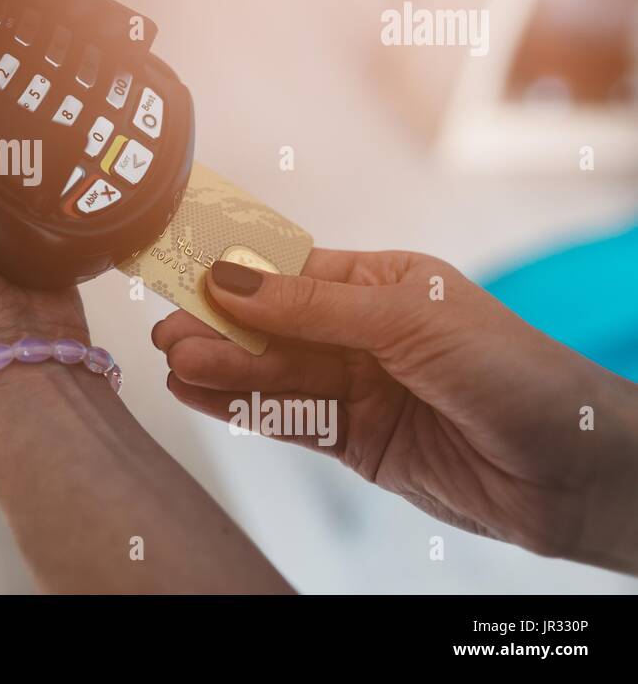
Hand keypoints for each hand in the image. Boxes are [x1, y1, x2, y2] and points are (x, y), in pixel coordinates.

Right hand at [153, 249, 637, 573]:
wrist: (574, 472)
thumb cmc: (513, 372)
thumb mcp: (408, 320)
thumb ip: (312, 306)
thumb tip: (231, 278)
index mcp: (382, 283)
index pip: (291, 271)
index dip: (236, 273)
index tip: (183, 271)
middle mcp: (364, 332)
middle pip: (273, 326)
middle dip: (221, 328)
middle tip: (169, 333)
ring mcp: (358, 387)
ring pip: (274, 374)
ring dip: (224, 369)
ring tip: (175, 366)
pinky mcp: (356, 440)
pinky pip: (287, 419)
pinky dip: (243, 409)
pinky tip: (202, 395)